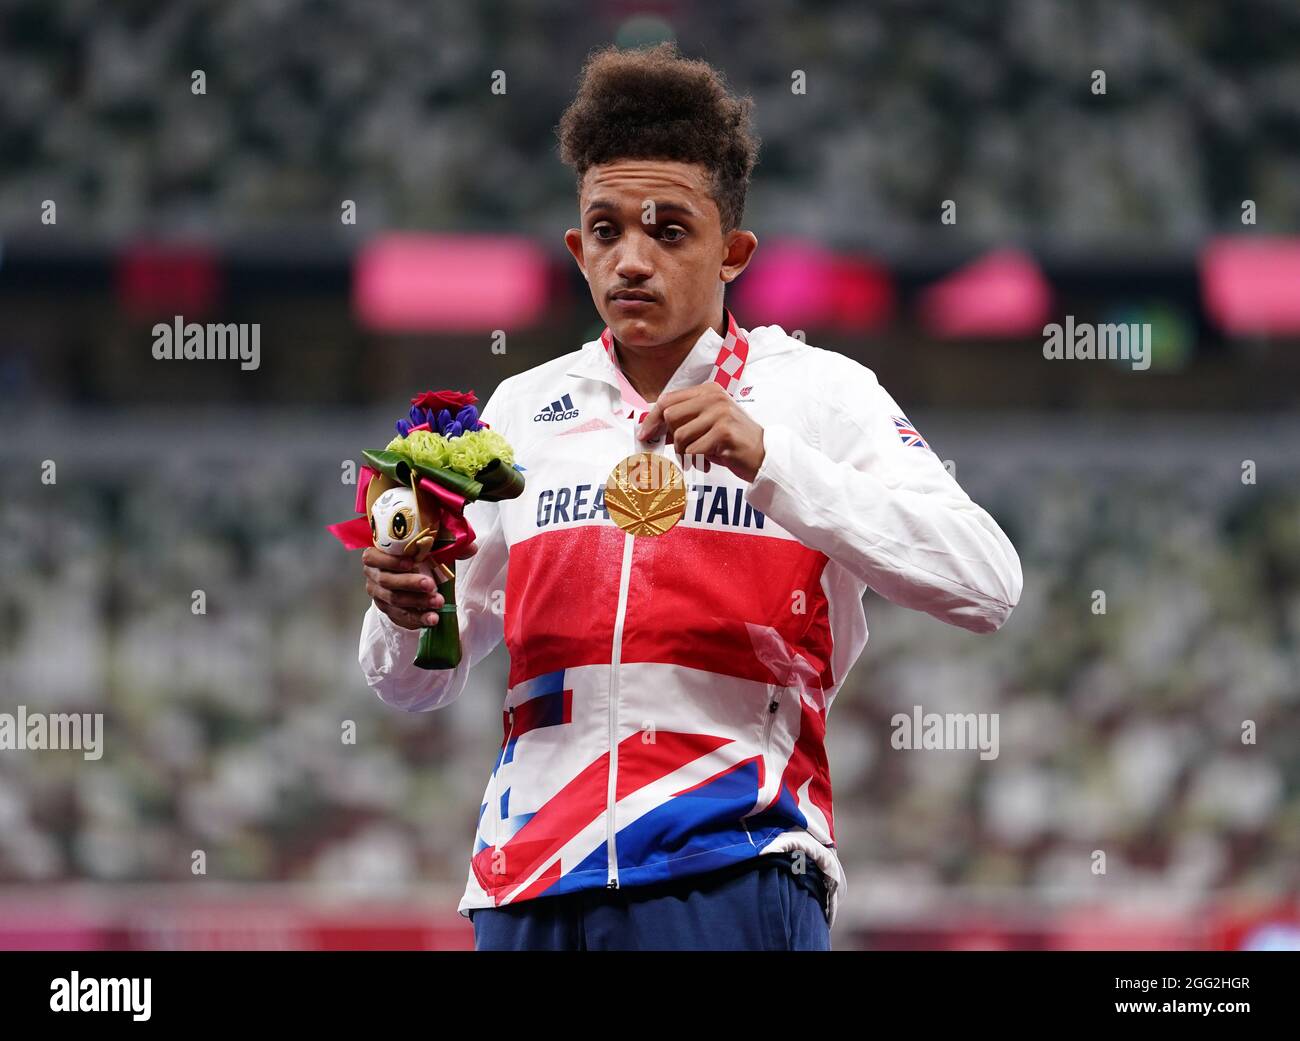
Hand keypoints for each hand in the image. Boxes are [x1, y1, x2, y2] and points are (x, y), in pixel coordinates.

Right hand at [362, 541, 478, 629]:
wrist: (410, 573)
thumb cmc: (416, 555)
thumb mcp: (428, 546)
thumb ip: (446, 544)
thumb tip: (471, 548)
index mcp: (376, 556)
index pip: (373, 557)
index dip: (391, 561)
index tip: (412, 562)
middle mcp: (374, 577)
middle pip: (388, 582)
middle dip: (411, 584)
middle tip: (431, 586)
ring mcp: (380, 596)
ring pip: (395, 602)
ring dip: (418, 604)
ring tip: (438, 604)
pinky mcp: (389, 611)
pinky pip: (401, 618)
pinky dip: (417, 619)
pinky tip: (432, 619)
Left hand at [635, 383, 765, 481]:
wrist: (765, 455)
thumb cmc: (732, 442)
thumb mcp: (707, 425)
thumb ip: (684, 421)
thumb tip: (651, 428)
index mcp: (708, 390)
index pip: (668, 399)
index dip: (652, 418)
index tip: (644, 434)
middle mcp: (714, 397)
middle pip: (670, 416)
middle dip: (670, 439)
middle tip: (682, 452)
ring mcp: (720, 413)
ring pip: (680, 436)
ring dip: (684, 454)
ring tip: (699, 459)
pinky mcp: (724, 432)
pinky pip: (693, 450)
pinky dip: (696, 462)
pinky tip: (708, 464)